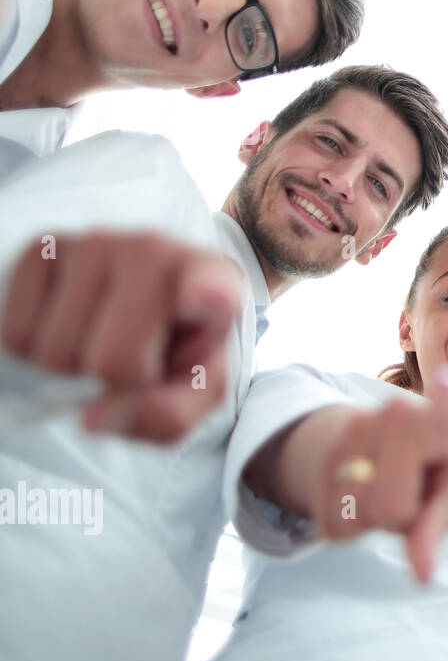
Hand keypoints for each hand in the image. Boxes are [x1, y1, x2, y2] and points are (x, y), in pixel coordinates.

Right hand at [0, 230, 242, 442]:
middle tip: (134, 358)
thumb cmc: (181, 345)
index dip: (203, 294)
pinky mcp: (43, 248)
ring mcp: (94, 243)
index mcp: (214, 282)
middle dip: (114, 381)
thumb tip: (92, 417)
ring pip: (53, 351)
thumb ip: (167, 414)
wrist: (154, 302)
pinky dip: (33, 348)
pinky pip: (13, 332)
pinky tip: (71, 327)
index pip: (208, 285)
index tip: (207, 297)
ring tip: (104, 337)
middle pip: (109, 360)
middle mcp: (154, 251)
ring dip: (70, 366)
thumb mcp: (196, 390)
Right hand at [292, 365, 447, 583]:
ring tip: (389, 489)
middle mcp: (399, 412)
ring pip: (364, 516)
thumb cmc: (428, 472)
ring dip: (381, 518)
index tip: (446, 383)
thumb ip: (434, 530)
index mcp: (444, 420)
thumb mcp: (446, 497)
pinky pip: (338, 523)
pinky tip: (362, 494)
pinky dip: (355, 522)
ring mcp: (354, 430)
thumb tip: (422, 574)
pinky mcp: (322, 458)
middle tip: (412, 491)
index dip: (446, 404)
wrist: (372, 443)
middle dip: (405, 516)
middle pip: (393, 509)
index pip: (445, 414)